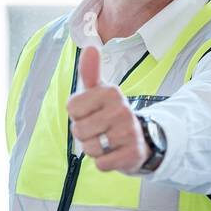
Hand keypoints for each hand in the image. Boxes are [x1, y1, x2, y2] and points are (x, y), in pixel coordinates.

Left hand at [66, 45, 146, 172]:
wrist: (139, 139)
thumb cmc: (109, 113)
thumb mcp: (98, 92)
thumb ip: (90, 71)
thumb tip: (91, 47)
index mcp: (111, 91)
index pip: (72, 108)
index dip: (77, 114)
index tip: (92, 112)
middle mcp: (122, 109)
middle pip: (78, 130)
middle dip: (84, 134)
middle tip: (100, 129)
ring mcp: (129, 132)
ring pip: (89, 148)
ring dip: (93, 148)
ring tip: (107, 140)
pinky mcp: (132, 154)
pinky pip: (101, 164)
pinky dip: (103, 162)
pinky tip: (114, 152)